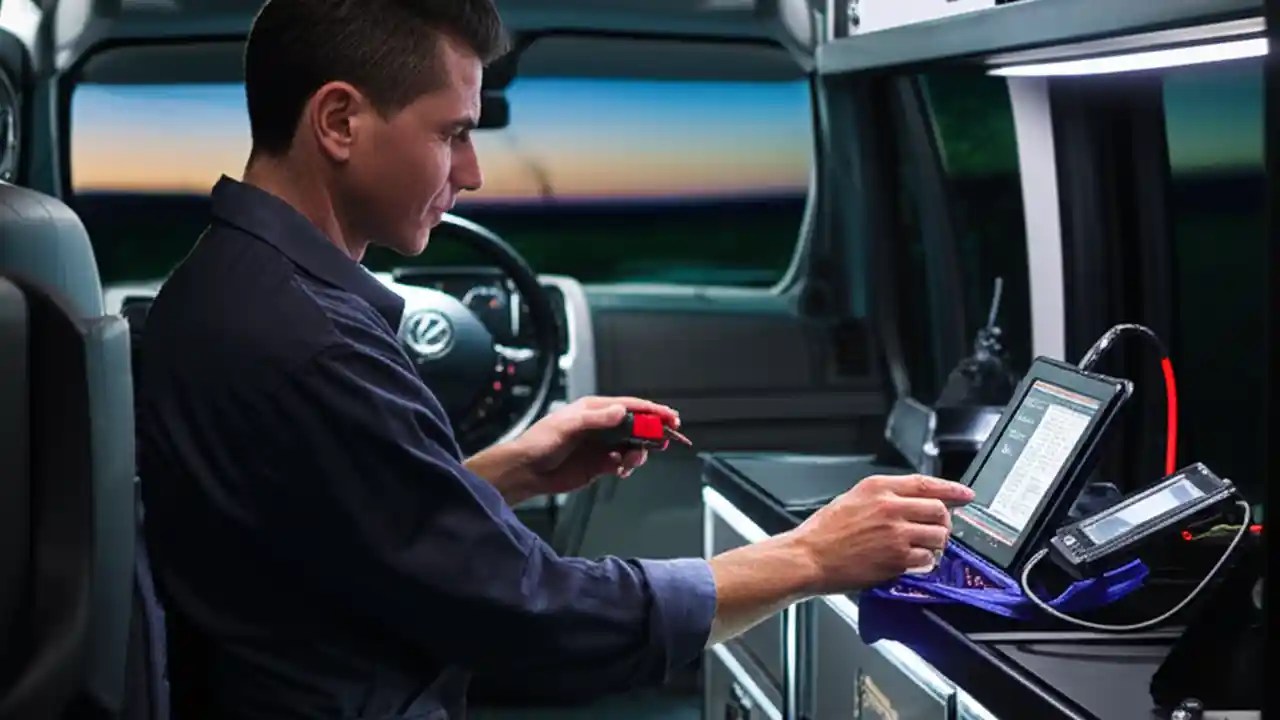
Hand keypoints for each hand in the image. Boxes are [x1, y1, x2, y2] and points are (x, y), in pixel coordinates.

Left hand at [477, 396, 679, 502]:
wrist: (527, 471)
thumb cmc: (541, 441)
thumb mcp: (568, 426)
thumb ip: (596, 419)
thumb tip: (621, 411)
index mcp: (595, 410)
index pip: (630, 407)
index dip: (652, 411)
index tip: (670, 417)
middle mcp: (602, 426)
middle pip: (636, 426)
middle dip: (652, 432)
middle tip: (665, 440)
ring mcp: (602, 446)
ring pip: (632, 446)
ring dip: (638, 453)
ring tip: (632, 460)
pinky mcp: (600, 465)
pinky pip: (622, 463)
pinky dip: (626, 466)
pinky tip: (620, 470)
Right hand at [788, 474, 973, 593]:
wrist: (809, 557)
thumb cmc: (824, 532)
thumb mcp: (852, 499)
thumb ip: (883, 497)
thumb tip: (912, 502)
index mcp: (878, 487)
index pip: (927, 484)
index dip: (952, 489)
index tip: (966, 495)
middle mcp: (891, 507)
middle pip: (939, 510)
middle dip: (943, 522)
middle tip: (936, 530)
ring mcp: (896, 534)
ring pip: (938, 536)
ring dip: (936, 545)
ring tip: (923, 549)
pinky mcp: (897, 559)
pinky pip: (927, 560)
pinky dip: (924, 563)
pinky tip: (912, 563)